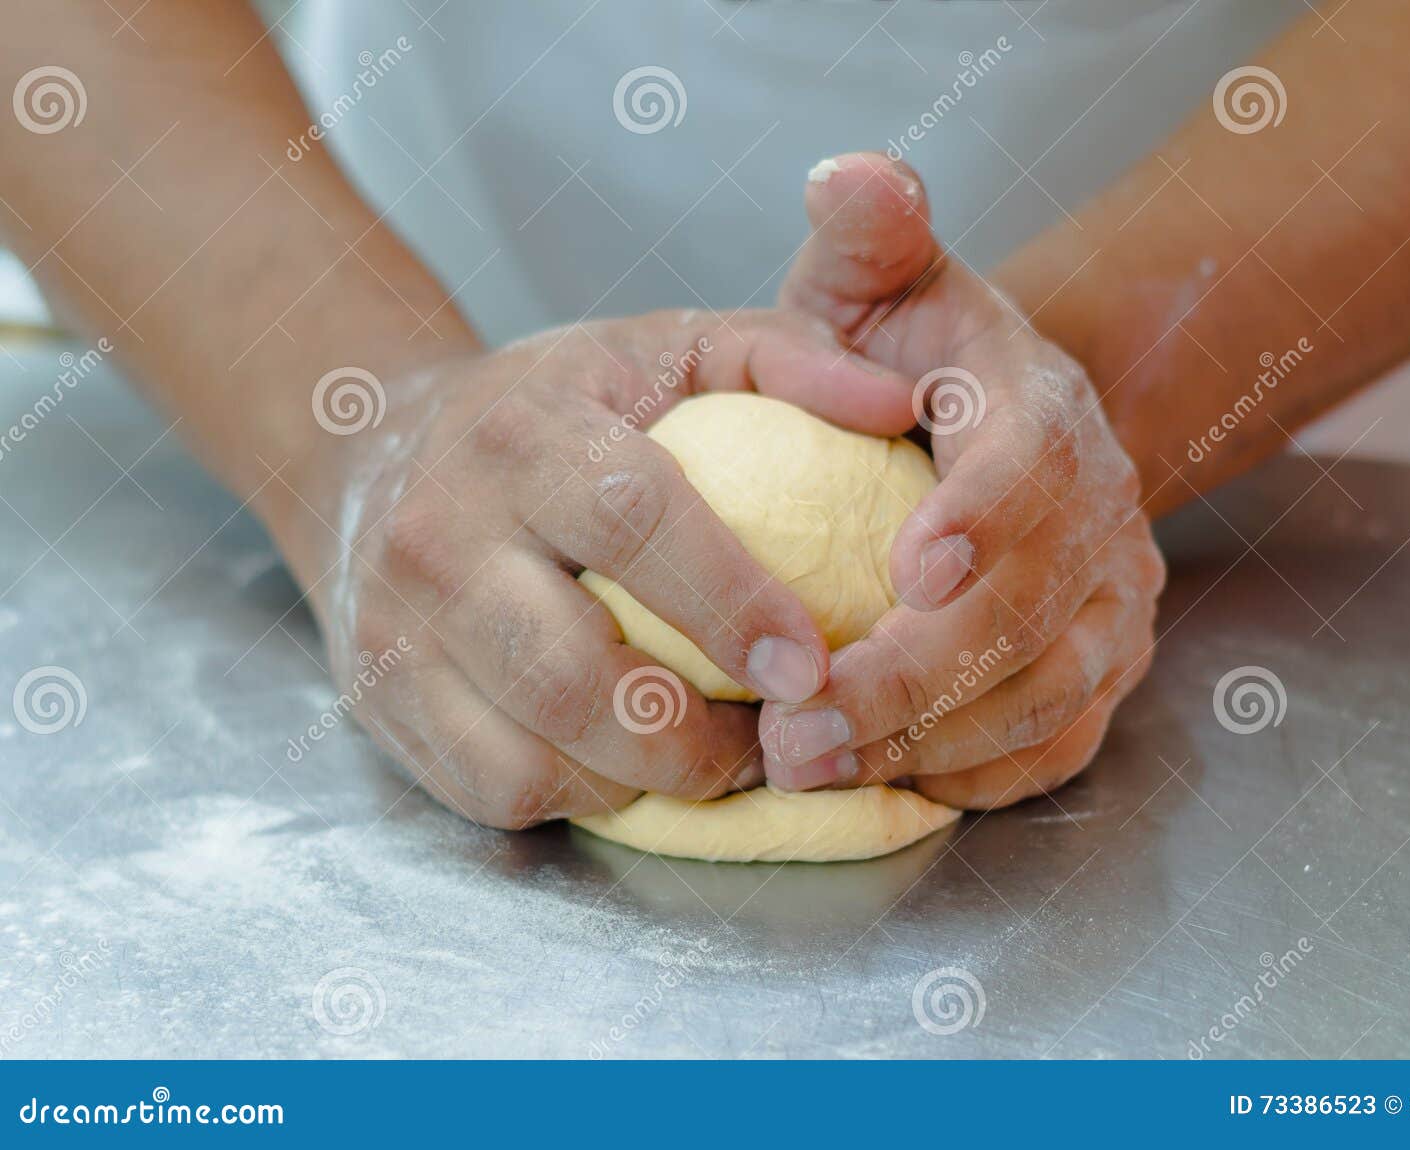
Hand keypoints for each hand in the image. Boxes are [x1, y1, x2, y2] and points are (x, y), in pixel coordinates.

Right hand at [279, 310, 913, 827]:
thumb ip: (783, 359)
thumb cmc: (559, 407)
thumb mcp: (663, 350)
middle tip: (777, 737)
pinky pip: (493, 788)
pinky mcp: (380, 698)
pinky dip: (581, 796)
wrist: (374, 448)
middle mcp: (441, 528)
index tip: (808, 664)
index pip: (630, 519)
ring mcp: (397, 624)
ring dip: (648, 777)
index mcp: (523, 432)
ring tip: (717, 754)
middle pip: (570, 668)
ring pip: (532, 749)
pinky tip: (630, 761)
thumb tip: (900, 402)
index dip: (728, 601)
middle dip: (694, 732)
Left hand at [761, 153, 1165, 809]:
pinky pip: (1056, 745)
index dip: (984, 516)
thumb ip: (871, 234)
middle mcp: (1098, 513)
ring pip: (1045, 693)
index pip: (1035, 463)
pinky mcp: (1097, 673)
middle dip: (918, 674)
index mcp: (1044, 410)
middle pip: (1033, 610)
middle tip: (801, 722)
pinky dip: (977, 776)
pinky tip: (886, 784)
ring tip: (810, 764)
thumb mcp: (882, 287)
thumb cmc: (906, 363)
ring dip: (930, 741)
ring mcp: (1109, 604)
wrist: (985, 435)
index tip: (906, 570)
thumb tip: (848, 175)